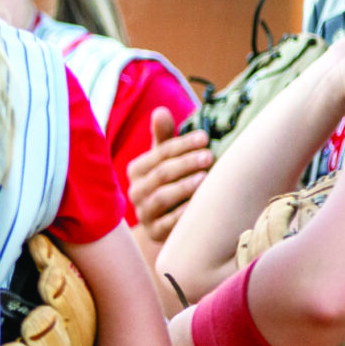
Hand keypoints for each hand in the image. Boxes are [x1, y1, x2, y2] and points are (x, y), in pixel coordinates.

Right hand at [128, 108, 210, 242]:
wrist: (166, 221)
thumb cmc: (170, 182)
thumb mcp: (166, 158)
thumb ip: (164, 136)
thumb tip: (160, 111)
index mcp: (136, 170)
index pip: (159, 153)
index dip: (182, 144)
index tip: (205, 138)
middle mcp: (135, 192)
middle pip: (161, 174)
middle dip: (186, 163)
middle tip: (209, 156)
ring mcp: (143, 213)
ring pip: (161, 197)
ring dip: (184, 186)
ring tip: (205, 178)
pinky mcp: (154, 233)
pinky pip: (167, 223)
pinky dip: (183, 213)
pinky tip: (200, 204)